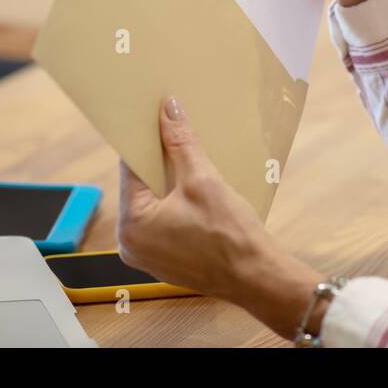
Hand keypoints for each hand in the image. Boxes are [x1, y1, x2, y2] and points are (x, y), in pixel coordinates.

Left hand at [117, 96, 325, 339]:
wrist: (257, 278)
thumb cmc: (229, 235)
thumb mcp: (203, 181)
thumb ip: (181, 143)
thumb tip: (168, 109)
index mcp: (131, 224)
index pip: (130, 168)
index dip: (145, 141)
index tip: (155, 119)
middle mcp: (130, 243)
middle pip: (141, 187)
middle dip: (160, 161)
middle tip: (176, 134)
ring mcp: (147, 255)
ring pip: (154, 204)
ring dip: (170, 182)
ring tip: (190, 159)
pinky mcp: (165, 260)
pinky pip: (163, 221)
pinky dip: (176, 204)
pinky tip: (196, 189)